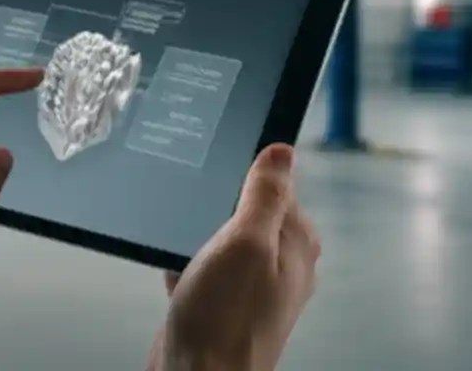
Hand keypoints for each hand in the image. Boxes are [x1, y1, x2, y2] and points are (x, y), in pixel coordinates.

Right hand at [151, 144, 320, 370]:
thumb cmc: (226, 320)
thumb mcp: (246, 242)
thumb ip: (266, 194)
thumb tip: (281, 151)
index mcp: (295, 242)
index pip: (279, 186)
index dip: (245, 178)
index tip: (219, 181)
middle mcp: (280, 263)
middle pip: (245, 211)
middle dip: (215, 209)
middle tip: (197, 218)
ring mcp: (252, 285)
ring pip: (220, 239)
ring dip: (197, 237)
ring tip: (185, 249)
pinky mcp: (223, 303)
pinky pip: (201, 267)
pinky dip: (185, 265)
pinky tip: (176, 272)